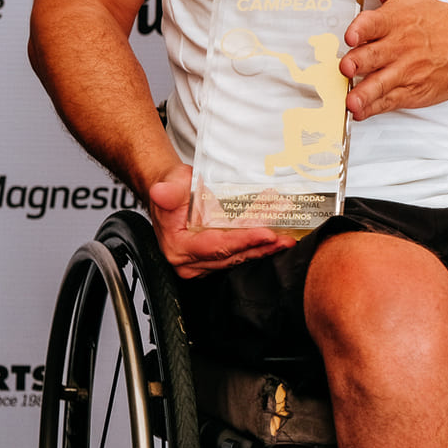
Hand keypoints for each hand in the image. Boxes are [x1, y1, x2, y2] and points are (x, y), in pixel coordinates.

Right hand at [147, 164, 293, 278]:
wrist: (170, 195)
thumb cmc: (172, 189)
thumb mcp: (170, 185)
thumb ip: (167, 191)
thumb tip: (161, 192)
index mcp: (179, 247)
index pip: (216, 246)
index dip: (242, 240)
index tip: (265, 234)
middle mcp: (190, 261)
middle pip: (232, 255)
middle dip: (260, 245)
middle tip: (284, 238)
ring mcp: (203, 263)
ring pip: (238, 257)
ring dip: (263, 247)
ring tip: (286, 238)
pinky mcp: (214, 259)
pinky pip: (239, 253)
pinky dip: (257, 245)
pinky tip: (275, 238)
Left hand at [340, 0, 447, 120]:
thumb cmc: (437, 20)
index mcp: (393, 22)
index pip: (372, 24)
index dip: (360, 30)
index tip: (351, 36)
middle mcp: (398, 47)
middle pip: (372, 56)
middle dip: (357, 63)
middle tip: (345, 68)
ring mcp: (404, 72)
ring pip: (379, 84)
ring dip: (364, 93)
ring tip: (351, 101)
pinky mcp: (410, 92)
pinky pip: (388, 102)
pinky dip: (373, 108)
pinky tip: (360, 112)